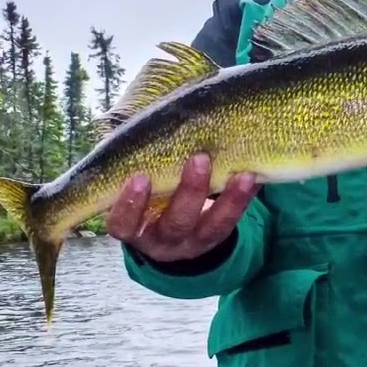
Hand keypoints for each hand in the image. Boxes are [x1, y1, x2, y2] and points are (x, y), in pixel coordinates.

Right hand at [106, 153, 258, 261]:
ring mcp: (191, 243)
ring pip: (210, 226)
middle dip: (189, 191)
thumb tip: (113, 123)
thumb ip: (127, 161)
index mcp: (132, 227)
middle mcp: (161, 240)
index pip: (122, 223)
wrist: (170, 232)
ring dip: (227, 199)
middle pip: (175, 222)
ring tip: (242, 174)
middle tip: (200, 158)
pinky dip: (243, 200)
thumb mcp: (134, 183)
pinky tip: (252, 177)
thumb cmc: (145, 195)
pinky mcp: (215, 239)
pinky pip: (232, 223)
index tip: (140, 176)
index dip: (129, 203)